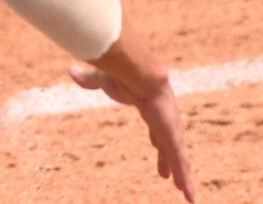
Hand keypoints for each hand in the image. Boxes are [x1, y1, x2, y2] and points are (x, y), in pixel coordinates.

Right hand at [69, 64, 195, 201]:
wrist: (139, 73)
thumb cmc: (123, 75)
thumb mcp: (104, 81)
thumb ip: (91, 80)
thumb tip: (72, 71)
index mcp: (152, 109)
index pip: (156, 129)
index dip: (157, 139)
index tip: (156, 145)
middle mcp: (165, 122)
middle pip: (168, 146)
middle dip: (168, 160)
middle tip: (166, 175)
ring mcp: (171, 131)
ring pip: (178, 159)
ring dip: (183, 177)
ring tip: (189, 196)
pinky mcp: (173, 139)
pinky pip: (180, 164)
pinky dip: (185, 180)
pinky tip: (190, 196)